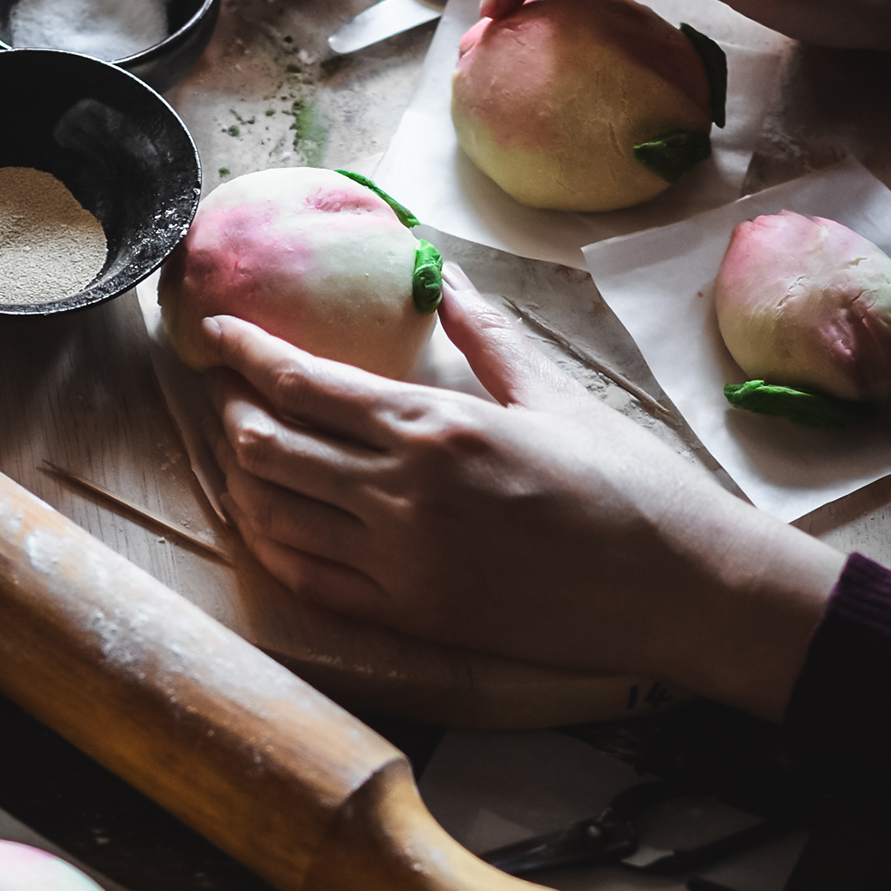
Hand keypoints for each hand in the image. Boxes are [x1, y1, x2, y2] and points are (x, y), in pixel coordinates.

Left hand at [200, 269, 841, 720]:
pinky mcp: (410, 616)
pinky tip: (271, 521)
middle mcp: (401, 493)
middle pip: (266, 446)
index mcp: (436, 425)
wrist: (676, 589)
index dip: (243, 352)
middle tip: (224, 387)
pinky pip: (307, 580)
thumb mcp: (556, 392)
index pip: (303, 382)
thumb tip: (445, 274)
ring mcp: (399, 563)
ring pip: (272, 515)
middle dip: (229, 410)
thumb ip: (487, 334)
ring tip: (241, 448)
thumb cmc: (630, 484)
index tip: (214, 330)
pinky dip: (273, 544)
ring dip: (242, 477)